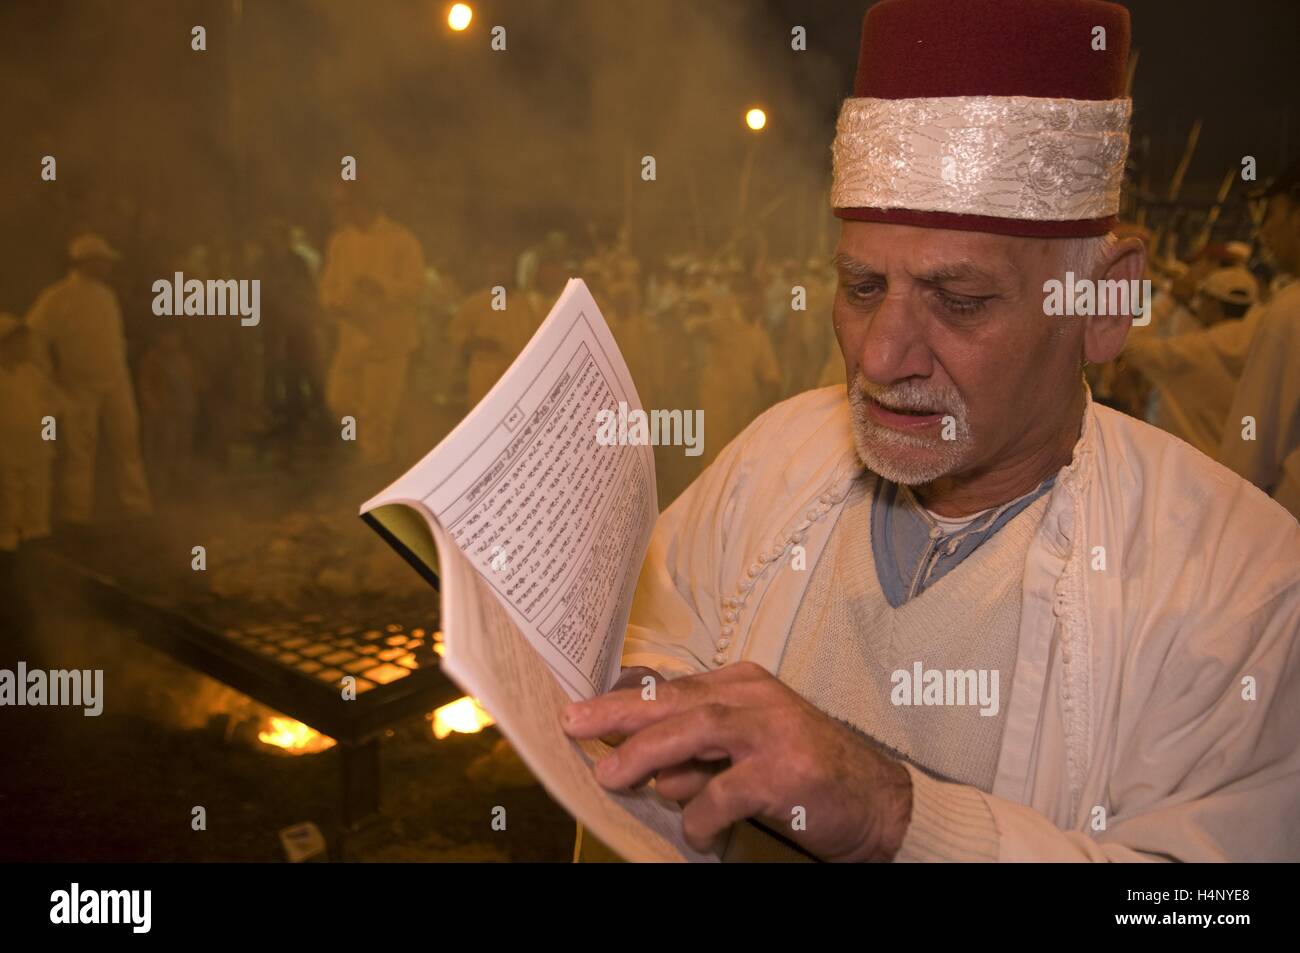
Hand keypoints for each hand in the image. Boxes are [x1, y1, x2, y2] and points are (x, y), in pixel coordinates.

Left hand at [562, 661, 912, 860]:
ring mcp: (773, 732)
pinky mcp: (786, 772)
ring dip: (646, 753)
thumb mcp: (748, 747)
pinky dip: (701, 814)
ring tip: (612, 776)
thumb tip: (643, 763)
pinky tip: (697, 831)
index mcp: (743, 685)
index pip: (671, 687)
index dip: (622, 699)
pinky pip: (725, 791)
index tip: (580, 709)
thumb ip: (700, 750)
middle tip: (574, 725)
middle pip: (675, 699)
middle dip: (618, 713)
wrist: (878, 801)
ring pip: (695, 730)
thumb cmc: (806, 773)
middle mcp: (756, 699)